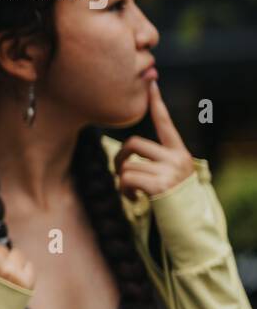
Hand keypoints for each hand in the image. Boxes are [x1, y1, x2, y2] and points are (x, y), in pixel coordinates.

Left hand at [113, 80, 194, 200]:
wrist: (189, 225)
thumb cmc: (174, 201)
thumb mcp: (170, 176)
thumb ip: (156, 162)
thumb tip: (127, 156)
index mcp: (179, 153)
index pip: (165, 123)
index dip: (157, 103)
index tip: (151, 83)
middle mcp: (177, 158)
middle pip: (133, 144)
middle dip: (119, 158)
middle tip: (119, 172)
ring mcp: (169, 171)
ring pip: (127, 165)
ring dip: (122, 180)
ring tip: (132, 191)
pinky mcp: (160, 185)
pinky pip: (126, 179)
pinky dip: (123, 191)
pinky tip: (134, 199)